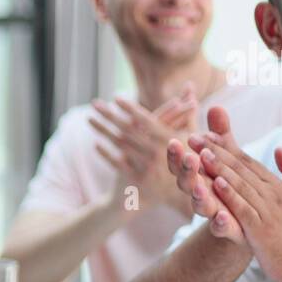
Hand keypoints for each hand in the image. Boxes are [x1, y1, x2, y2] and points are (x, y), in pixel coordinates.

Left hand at [90, 84, 196, 212]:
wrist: (183, 196)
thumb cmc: (188, 160)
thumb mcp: (191, 137)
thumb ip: (187, 111)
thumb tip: (189, 84)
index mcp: (170, 140)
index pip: (147, 121)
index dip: (131, 109)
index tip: (116, 98)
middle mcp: (158, 153)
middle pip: (128, 131)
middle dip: (110, 115)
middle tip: (95, 103)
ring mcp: (146, 167)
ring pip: (120, 145)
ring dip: (103, 130)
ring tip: (90, 118)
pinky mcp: (137, 180)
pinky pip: (118, 164)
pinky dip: (106, 154)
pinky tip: (96, 144)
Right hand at [166, 105, 247, 244]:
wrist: (243, 221)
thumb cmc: (226, 184)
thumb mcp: (224, 158)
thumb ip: (220, 135)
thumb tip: (216, 106)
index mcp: (196, 176)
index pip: (180, 163)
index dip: (176, 155)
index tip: (175, 141)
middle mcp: (199, 193)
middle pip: (186, 182)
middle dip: (186, 170)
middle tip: (190, 158)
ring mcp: (211, 211)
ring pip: (200, 205)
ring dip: (199, 196)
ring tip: (201, 188)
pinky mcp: (227, 228)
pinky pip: (220, 228)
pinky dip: (220, 224)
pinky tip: (223, 217)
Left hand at [195, 121, 281, 281]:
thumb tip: (280, 148)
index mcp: (277, 186)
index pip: (248, 161)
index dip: (227, 147)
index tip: (207, 135)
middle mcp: (273, 194)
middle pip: (241, 169)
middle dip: (217, 152)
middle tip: (195, 138)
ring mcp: (267, 211)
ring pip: (240, 185)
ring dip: (220, 169)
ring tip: (201, 154)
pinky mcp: (261, 228)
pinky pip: (243, 208)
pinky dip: (230, 195)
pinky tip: (216, 183)